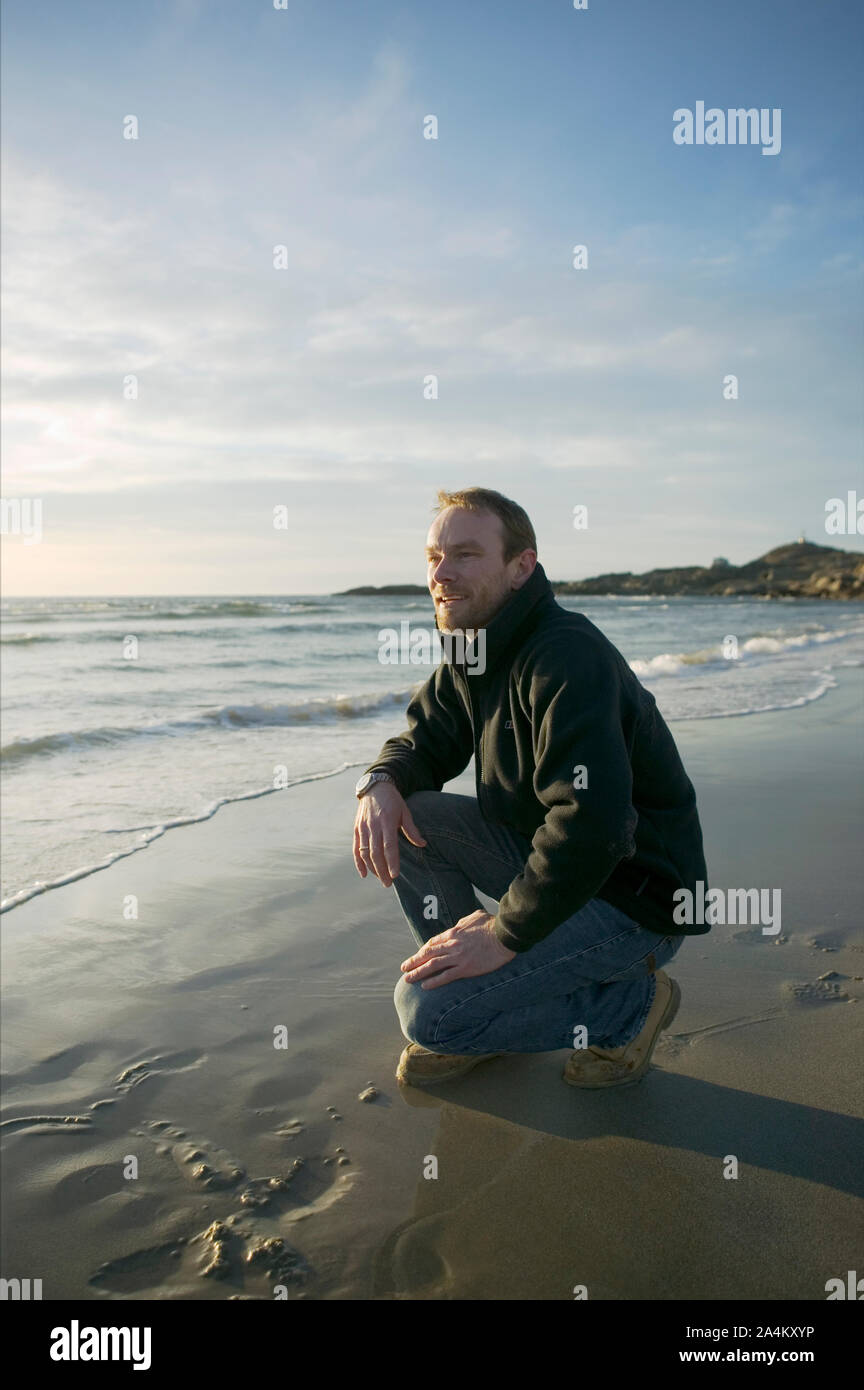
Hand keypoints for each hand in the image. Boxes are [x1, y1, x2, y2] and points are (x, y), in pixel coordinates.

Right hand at [353, 782, 426, 886]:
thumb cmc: (393, 801)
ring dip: (372, 868)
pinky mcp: (356, 829)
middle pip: (375, 853)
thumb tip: (422, 844)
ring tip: (380, 878)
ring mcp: (363, 828)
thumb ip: (412, 830)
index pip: (389, 846)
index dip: (391, 861)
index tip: (395, 875)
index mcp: (386, 821)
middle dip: (381, 870)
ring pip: (365, 853)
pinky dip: (358, 862)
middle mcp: (373, 825)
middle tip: (388, 883)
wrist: (375, 786)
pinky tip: (364, 874)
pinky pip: (356, 849)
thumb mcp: (405, 812)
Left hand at [400, 909, 516, 988]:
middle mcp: (452, 945)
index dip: (423, 950)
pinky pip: (446, 976)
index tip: (417, 956)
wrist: (505, 935)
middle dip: (414, 961)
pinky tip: (425, 986)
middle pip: (428, 954)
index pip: (433, 943)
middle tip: (404, 968)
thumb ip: (464, 921)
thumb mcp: (475, 916)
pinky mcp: (466, 968)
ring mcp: (458, 957)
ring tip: (408, 979)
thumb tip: (459, 923)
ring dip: (418, 972)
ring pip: (432, 966)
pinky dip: (434, 982)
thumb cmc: (493, 924)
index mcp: (454, 932)